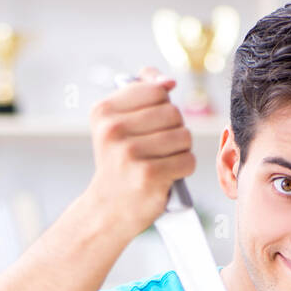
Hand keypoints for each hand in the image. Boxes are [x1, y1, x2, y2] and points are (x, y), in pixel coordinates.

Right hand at [81, 65, 195, 242]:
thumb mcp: (117, 124)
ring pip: (184, 136)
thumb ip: (140, 92)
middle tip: (156, 149)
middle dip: (173, 130)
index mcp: (103, 111)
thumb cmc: (119, 163)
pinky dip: (183, 169)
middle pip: (173, 112)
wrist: (108, 210)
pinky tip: (166, 176)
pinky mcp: (149, 175)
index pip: (157, 90)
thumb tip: (168, 81)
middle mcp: (113, 130)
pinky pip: (187, 160)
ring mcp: (130, 153)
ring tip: (161, 162)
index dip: (162, 107)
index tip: (148, 126)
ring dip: (180, 150)